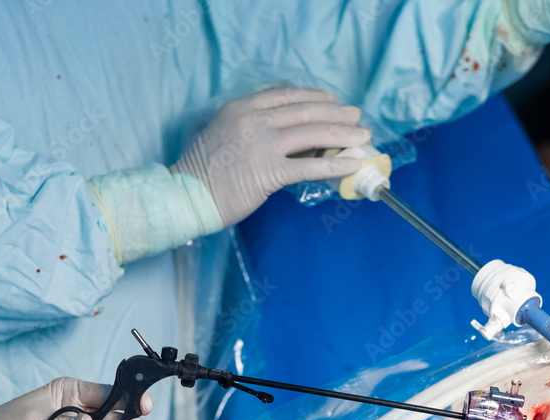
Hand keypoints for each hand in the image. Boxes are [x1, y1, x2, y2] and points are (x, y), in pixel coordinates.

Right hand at [171, 87, 370, 225]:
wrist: (186, 194)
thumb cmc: (203, 170)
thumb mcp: (224, 132)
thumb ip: (252, 126)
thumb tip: (286, 135)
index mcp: (242, 107)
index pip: (287, 96)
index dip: (314, 97)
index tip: (332, 100)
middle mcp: (254, 120)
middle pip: (305, 111)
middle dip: (337, 113)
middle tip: (357, 115)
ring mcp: (262, 145)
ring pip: (312, 134)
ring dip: (343, 134)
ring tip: (363, 135)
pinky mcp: (269, 172)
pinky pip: (309, 167)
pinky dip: (334, 165)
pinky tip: (350, 165)